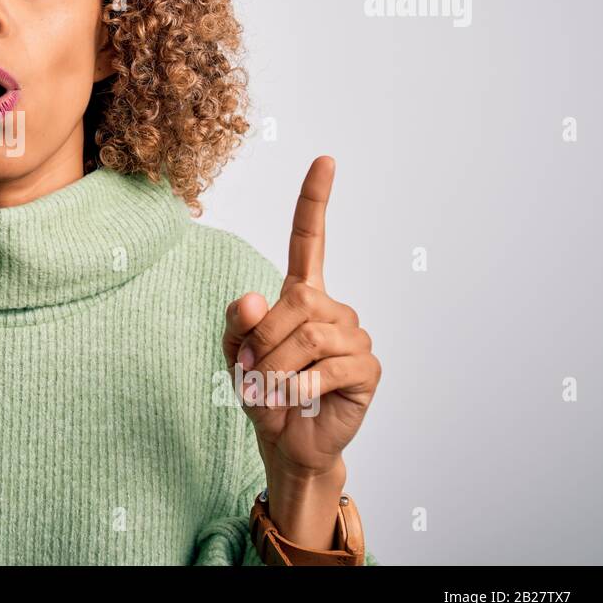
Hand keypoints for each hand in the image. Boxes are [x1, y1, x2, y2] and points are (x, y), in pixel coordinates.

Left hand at [221, 157, 380, 481]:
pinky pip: (327, 370)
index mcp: (301, 295)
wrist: (286, 442)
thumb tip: (253, 297)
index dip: (315, 200)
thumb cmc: (263, 391)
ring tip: (272, 393)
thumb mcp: (235, 355)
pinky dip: (299, 391)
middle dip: (263, 341)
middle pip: (294, 303)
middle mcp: (333, 308)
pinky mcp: (367, 369)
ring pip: (309, 338)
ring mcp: (354, 337)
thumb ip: (238, 325)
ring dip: (276, 371)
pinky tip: (296, 403)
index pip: (309, 239)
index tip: (325, 159)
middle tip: (253, 374)